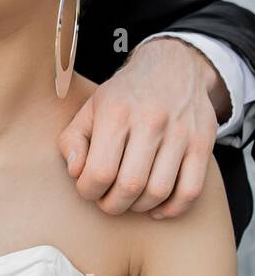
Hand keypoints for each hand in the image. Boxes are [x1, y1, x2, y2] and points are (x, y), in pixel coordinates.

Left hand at [59, 38, 220, 218]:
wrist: (172, 66)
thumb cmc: (124, 96)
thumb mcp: (89, 108)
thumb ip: (73, 140)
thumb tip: (76, 173)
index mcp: (116, 112)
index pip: (99, 171)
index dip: (88, 191)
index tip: (88, 189)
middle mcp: (150, 121)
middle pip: (130, 186)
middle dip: (113, 204)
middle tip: (107, 200)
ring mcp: (180, 133)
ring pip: (159, 191)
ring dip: (139, 207)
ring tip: (129, 199)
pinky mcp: (203, 143)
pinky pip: (191, 190)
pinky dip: (172, 209)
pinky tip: (156, 207)